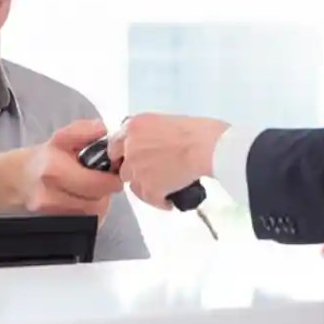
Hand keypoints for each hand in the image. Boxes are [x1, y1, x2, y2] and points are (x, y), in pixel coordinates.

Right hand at [14, 119, 123, 219]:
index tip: (114, 172)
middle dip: (106, 190)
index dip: (112, 178)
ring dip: (100, 202)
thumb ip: (84, 131)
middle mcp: (50, 196)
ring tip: (93, 188)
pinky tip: (85, 200)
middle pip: (97, 203)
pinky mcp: (54, 225)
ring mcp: (50, 214)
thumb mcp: (62, 137)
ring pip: (93, 215)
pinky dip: (91, 212)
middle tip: (104, 179)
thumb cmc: (43, 158)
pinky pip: (85, 223)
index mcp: (54, 170)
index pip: (97, 184)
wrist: (16, 179)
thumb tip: (103, 130)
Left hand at [108, 113, 228, 209]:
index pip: (116, 144)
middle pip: (122, 166)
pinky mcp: (148, 188)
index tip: (134, 160)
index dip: (124, 154)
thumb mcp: (165, 121)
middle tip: (151, 174)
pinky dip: (160, 202)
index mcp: (134, 126)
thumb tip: (152, 146)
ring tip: (163, 188)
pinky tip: (169, 201)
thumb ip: (150, 133)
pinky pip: (149, 199)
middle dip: (135, 171)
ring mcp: (137, 169)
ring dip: (146, 187)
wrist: (206, 147)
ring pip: (134, 185)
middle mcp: (130, 147)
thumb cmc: (196, 130)